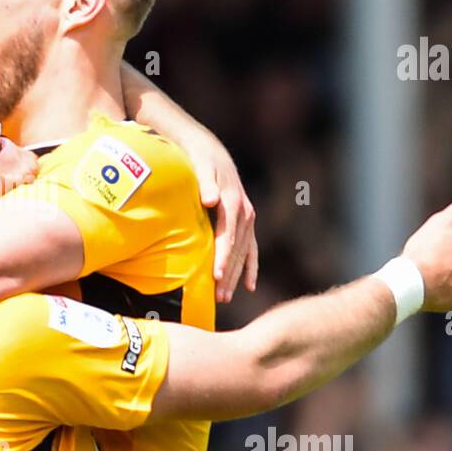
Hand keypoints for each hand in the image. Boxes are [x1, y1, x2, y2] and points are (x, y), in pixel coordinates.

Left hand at [181, 135, 257, 301]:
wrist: (210, 152)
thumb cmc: (200, 161)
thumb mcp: (201, 167)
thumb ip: (205, 184)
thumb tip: (210, 200)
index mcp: (233, 202)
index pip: (228, 235)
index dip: (222, 257)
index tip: (216, 276)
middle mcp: (245, 212)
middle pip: (237, 249)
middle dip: (229, 274)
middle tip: (219, 297)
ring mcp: (248, 218)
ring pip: (244, 252)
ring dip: (236, 275)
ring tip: (225, 298)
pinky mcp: (246, 222)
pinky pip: (251, 249)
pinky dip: (250, 267)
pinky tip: (249, 286)